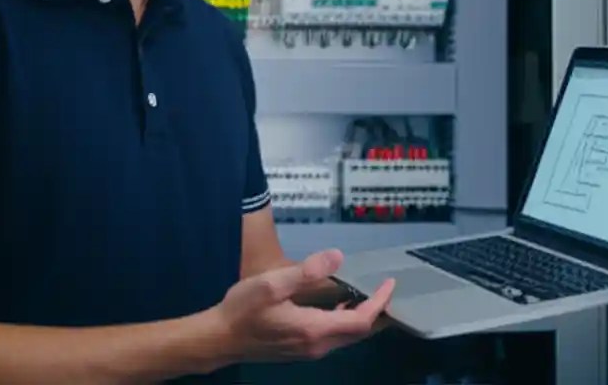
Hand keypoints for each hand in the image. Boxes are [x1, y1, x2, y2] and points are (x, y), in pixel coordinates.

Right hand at [211, 249, 394, 363]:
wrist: (219, 339)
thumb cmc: (243, 310)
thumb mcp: (272, 284)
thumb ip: (306, 271)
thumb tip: (338, 257)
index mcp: (314, 329)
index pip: (361, 321)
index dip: (379, 303)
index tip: (388, 284)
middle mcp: (317, 346)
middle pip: (358, 332)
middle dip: (375, 311)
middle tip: (383, 288)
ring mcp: (308, 350)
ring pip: (345, 336)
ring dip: (359, 317)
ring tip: (365, 293)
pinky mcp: (299, 349)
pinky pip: (332, 337)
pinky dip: (343, 321)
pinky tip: (338, 305)